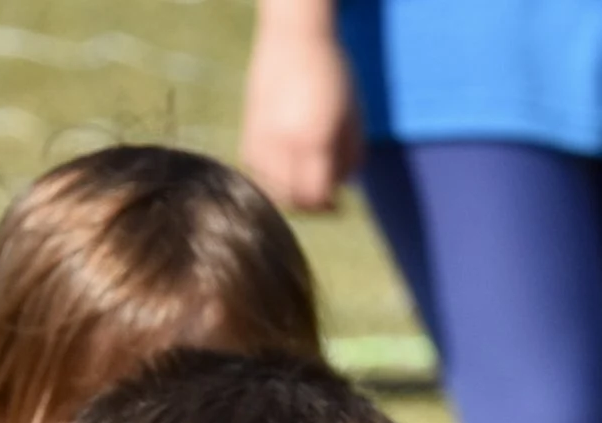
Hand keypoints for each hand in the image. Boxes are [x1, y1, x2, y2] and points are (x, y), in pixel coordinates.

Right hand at [240, 11, 360, 210]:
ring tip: (301, 179)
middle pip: (293, 200)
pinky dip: (270, 178)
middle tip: (320, 195)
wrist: (294, 36)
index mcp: (314, 140)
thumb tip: (340, 191)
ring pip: (272, 191)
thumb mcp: (353, 116)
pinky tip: (283, 164)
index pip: (316, 196)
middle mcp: (283, 144)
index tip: (336, 203)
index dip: (328, 206)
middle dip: (309, 204)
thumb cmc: (332, 74)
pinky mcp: (247, 134)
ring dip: (289, 193)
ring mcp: (261, 140)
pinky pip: (256, 174)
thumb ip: (351, 157)